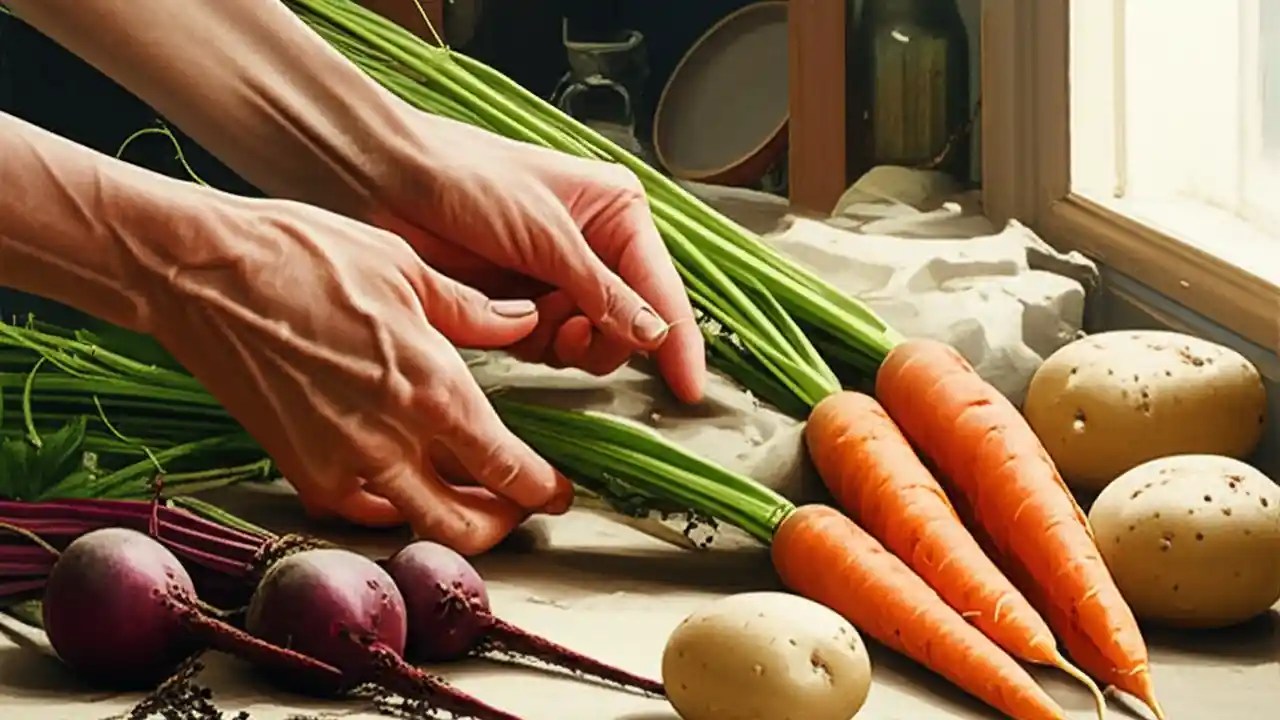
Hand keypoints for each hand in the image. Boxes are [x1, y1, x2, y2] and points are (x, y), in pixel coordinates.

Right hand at [145, 195, 572, 553]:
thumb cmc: (304, 256)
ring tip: (465, 490)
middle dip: (503, 523)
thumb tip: (524, 322)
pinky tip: (401, 479)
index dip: (541, 490)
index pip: (508, 469)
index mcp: (433, 389)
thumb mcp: (407, 268)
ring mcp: (339, 463)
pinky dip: (389, 506)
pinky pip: (358, 510)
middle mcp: (390, 441)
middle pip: (467, 526)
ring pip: (413, 525)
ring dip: (448, 519)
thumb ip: (475, 313)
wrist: (201, 274)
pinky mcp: (298, 468)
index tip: (556, 492)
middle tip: (518, 505)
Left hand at [372, 114, 705, 403]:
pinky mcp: (518, 303)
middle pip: (628, 325)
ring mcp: (555, 277)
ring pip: (587, 341)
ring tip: (531, 317)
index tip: (688, 388)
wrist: (385, 184)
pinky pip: (545, 345)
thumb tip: (652, 334)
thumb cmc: (466, 181)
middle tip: (570, 332)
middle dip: (602, 338)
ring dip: (563, 342)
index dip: (677, 341)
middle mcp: (594, 246)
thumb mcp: (546, 235)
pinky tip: (506, 318)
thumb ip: (602, 290)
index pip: (661, 288)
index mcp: (615, 212)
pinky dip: (530, 342)